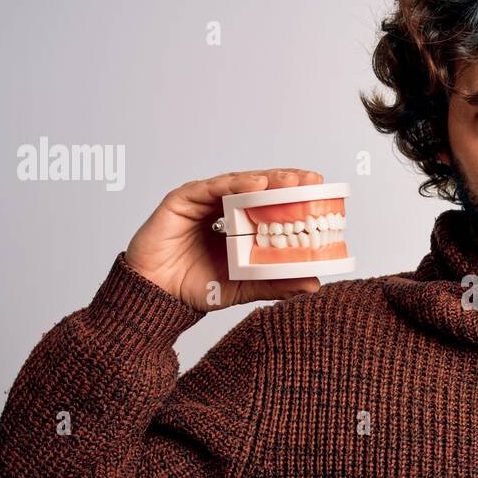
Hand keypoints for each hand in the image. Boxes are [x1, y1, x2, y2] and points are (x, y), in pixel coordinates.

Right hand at [125, 169, 320, 310]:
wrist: (157, 298)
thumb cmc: (195, 288)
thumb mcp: (245, 286)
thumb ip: (275, 283)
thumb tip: (313, 284)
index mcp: (237, 225)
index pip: (269, 203)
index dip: (293, 197)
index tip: (320, 194)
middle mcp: (221, 208)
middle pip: (258, 188)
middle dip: (287, 182)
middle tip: (312, 181)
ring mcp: (202, 202)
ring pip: (238, 182)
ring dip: (267, 179)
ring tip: (291, 181)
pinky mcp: (182, 200)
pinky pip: (211, 187)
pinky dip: (235, 183)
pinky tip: (257, 184)